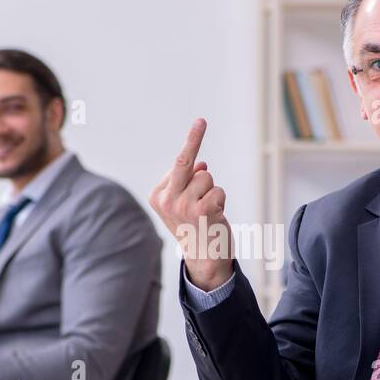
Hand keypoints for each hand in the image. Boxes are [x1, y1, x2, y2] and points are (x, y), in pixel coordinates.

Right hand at [149, 118, 234, 291]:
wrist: (204, 260)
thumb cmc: (196, 227)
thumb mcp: (185, 203)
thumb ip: (189, 182)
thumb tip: (202, 165)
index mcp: (158, 195)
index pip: (178, 163)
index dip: (193, 146)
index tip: (200, 122)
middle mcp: (167, 199)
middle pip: (186, 162)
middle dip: (194, 137)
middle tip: (201, 120)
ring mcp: (183, 205)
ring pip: (207, 177)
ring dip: (213, 192)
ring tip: (207, 212)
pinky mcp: (201, 210)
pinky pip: (218, 190)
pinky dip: (221, 202)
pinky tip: (214, 217)